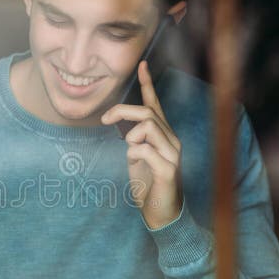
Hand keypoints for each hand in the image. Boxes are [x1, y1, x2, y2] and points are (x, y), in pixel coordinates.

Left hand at [101, 60, 182, 228]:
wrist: (162, 213)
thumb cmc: (148, 185)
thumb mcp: (136, 158)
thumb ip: (132, 141)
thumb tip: (124, 130)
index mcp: (163, 135)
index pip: (155, 105)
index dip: (148, 84)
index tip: (142, 64)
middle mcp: (171, 140)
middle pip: (147, 112)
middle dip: (123, 111)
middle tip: (106, 120)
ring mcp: (173, 154)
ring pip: (147, 127)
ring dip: (130, 137)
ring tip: (131, 153)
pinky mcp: (168, 170)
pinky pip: (145, 151)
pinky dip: (133, 154)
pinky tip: (134, 164)